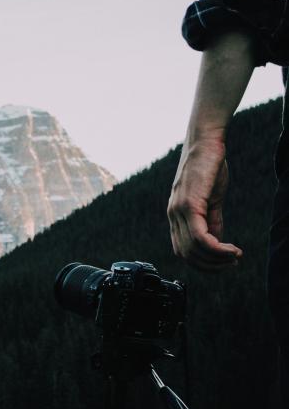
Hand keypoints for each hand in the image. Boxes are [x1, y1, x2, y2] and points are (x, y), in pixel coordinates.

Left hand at [167, 136, 241, 270]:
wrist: (206, 143)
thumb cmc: (209, 168)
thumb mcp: (211, 200)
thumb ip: (212, 221)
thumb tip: (216, 243)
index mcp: (176, 216)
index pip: (182, 251)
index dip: (202, 263)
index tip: (224, 264)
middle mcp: (173, 215)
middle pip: (186, 254)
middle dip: (210, 265)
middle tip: (232, 263)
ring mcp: (179, 210)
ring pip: (194, 249)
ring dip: (216, 259)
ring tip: (234, 256)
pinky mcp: (189, 204)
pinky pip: (200, 236)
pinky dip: (216, 248)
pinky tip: (231, 249)